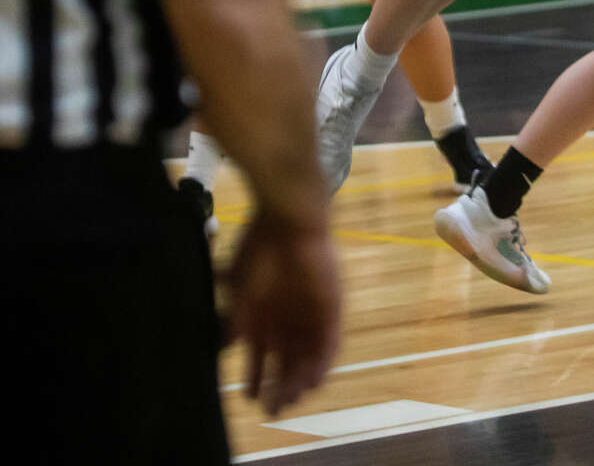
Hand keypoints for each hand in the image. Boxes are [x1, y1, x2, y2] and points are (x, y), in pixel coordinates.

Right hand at [225, 211, 340, 416]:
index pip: (262, 356)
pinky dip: (322, 363)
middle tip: (271, 408)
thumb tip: (227, 346)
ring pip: (307, 357)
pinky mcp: (331, 306)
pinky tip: (311, 381)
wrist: (288, 218)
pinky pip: (330, 342)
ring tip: (287, 398)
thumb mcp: (238, 287)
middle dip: (278, 387)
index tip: (248, 396)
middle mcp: (288, 317)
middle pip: (286, 361)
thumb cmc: (258, 248)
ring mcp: (311, 312)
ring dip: (299, 380)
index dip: (255, 378)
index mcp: (265, 314)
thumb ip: (234, 318)